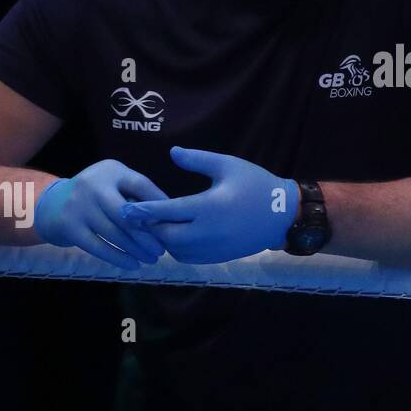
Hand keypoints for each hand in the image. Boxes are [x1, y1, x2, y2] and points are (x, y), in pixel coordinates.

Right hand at [33, 160, 169, 268]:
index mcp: (110, 171)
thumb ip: (134, 194)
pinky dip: (118, 258)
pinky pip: (99, 247)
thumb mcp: (112, 184)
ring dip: (136, 249)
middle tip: (161, 249)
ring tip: (151, 259)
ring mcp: (79, 206)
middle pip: (128, 214)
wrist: (50, 205)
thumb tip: (168, 216)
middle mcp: (94, 185)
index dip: (159, 204)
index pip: (141, 185)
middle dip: (147, 234)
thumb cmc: (93, 197)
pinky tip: (132, 265)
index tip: (173, 222)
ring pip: (115, 233)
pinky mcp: (70, 226)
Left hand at [118, 146, 299, 263]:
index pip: (166, 211)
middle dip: (150, 227)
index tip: (126, 207)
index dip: (143, 211)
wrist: (283, 215)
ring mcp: (213, 248)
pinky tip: (175, 235)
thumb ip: (198, 160)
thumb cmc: (256, 185)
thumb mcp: (228, 165)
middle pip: (166, 235)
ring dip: (163, 239)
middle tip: (139, 216)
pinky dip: (177, 248)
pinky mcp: (217, 257)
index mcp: (208, 207)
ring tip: (157, 225)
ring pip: (175, 250)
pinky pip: (188, 257)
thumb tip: (172, 152)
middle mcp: (208, 231)